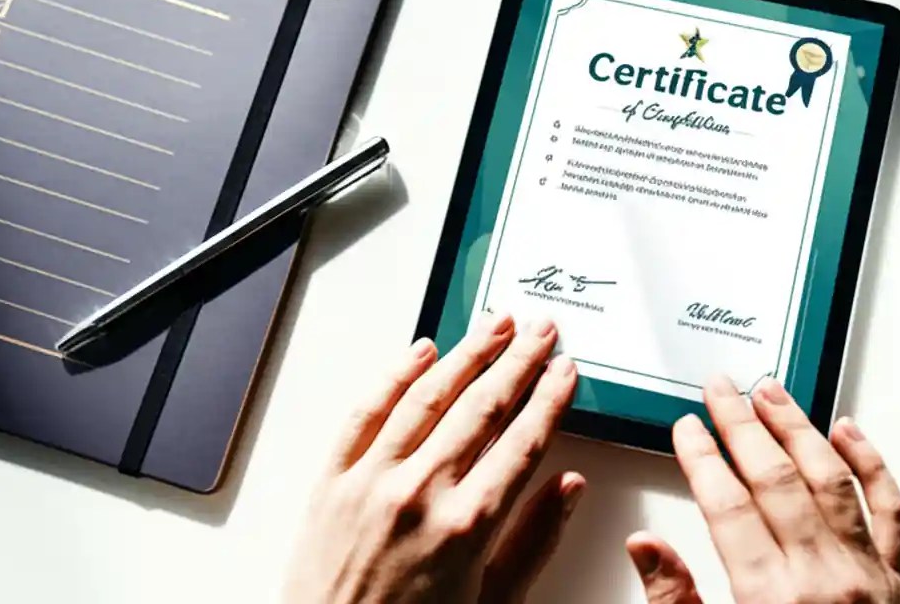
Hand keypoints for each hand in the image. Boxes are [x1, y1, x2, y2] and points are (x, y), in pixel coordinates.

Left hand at [282, 313, 583, 603]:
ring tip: (495, 324)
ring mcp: (370, 480)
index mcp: (467, 525)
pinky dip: (394, 375)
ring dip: (467, 353)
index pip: (523, 441)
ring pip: (428, 396)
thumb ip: (533, 542)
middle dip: (518, 361)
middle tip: (542, 330)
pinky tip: (421, 351)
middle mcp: (419, 492)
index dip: (549, 399)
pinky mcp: (331, 481)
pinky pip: (365, 412)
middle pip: (482, 407)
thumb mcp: (492, 603)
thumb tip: (568, 488)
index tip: (566, 371)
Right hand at [627, 376, 899, 603]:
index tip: (685, 430)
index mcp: (771, 599)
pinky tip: (848, 430)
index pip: (728, 506)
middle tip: (719, 390)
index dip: (702, 459)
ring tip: (772, 392)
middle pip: (776, 478)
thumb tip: (644, 548)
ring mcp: (868, 575)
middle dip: (741, 425)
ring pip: (831, 478)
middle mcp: (824, 578)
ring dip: (798, 427)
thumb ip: (676, 602)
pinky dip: (871, 462)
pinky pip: (891, 507)